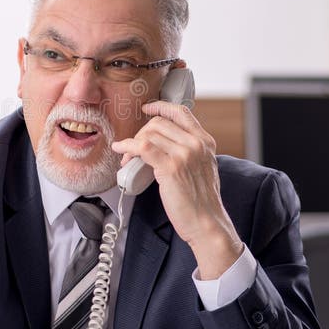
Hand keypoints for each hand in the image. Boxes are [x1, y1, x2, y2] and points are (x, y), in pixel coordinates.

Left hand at [112, 100, 242, 278]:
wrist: (206, 222)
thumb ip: (188, 150)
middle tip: (133, 150)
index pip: (181, 112)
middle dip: (141, 133)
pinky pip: (142, 148)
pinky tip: (122, 152)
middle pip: (159, 123)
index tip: (147, 108)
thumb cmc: (200, 200)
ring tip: (128, 160)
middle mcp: (196, 144)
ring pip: (149, 135)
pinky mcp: (171, 167)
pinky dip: (127, 147)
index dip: (161, 107)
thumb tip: (161, 143)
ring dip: (132, 145)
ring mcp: (185, 154)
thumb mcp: (201, 167)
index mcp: (205, 141)